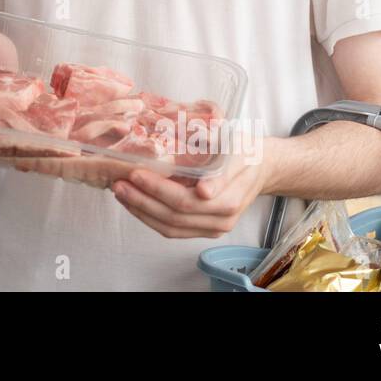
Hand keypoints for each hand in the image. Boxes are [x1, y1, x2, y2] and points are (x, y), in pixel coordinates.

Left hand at [110, 148, 269, 239]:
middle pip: (174, 217)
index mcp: (229, 199)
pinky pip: (174, 230)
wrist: (262, 165)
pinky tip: (134, 203)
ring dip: (141, 212)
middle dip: (142, 201)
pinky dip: (150, 218)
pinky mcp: (204, 228)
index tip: (135, 173)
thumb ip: (222, 172)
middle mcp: (221, 219)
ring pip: (171, 228)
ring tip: (120, 193)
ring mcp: (213, 228)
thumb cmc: (244, 151)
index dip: (157, 189)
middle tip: (118, 183)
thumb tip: (203, 192)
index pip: (185, 200)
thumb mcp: (237, 150)